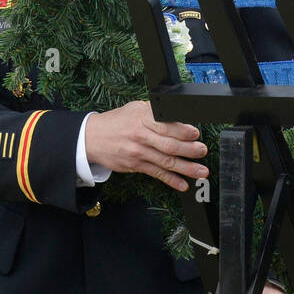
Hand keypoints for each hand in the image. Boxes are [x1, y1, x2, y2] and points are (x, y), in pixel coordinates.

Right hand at [84, 100, 206, 190]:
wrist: (91, 137)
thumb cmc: (117, 121)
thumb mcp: (135, 109)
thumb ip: (156, 112)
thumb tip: (180, 114)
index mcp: (141, 118)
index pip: (165, 124)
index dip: (182, 130)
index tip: (195, 133)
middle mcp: (140, 135)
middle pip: (168, 144)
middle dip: (189, 150)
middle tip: (202, 151)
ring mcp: (137, 152)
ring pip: (165, 162)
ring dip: (186, 168)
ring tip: (201, 172)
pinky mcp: (135, 166)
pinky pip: (157, 174)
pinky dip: (171, 180)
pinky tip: (183, 184)